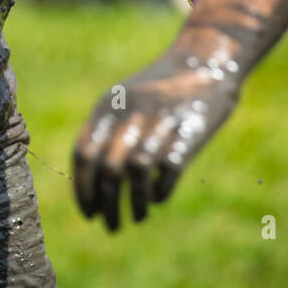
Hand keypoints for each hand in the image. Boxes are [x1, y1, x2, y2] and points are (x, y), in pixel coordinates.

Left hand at [73, 45, 240, 229]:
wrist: (204, 60)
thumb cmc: (159, 90)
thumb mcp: (125, 101)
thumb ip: (107, 135)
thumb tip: (92, 187)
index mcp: (108, 105)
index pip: (84, 154)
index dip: (83, 189)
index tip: (89, 213)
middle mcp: (130, 112)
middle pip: (108, 168)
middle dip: (106, 205)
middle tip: (110, 227)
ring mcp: (159, 120)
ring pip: (135, 172)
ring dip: (133, 203)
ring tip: (136, 218)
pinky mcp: (189, 130)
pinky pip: (167, 170)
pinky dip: (159, 191)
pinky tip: (157, 197)